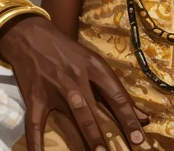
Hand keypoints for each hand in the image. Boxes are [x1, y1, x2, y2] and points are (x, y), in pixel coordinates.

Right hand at [0, 15, 150, 150]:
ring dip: (87, 134)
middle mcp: (76, 77)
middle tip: (120, 150)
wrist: (30, 34)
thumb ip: (114, 90)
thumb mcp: (93, 62)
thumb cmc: (67, 50)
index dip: (129, 117)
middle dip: (106, 130)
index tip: (140, 137)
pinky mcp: (35, 97)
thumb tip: (143, 116)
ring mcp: (54, 87)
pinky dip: (36, 142)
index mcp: (93, 67)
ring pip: (74, 114)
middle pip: (94, 107)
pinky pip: (35, 123)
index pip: (116, 95)